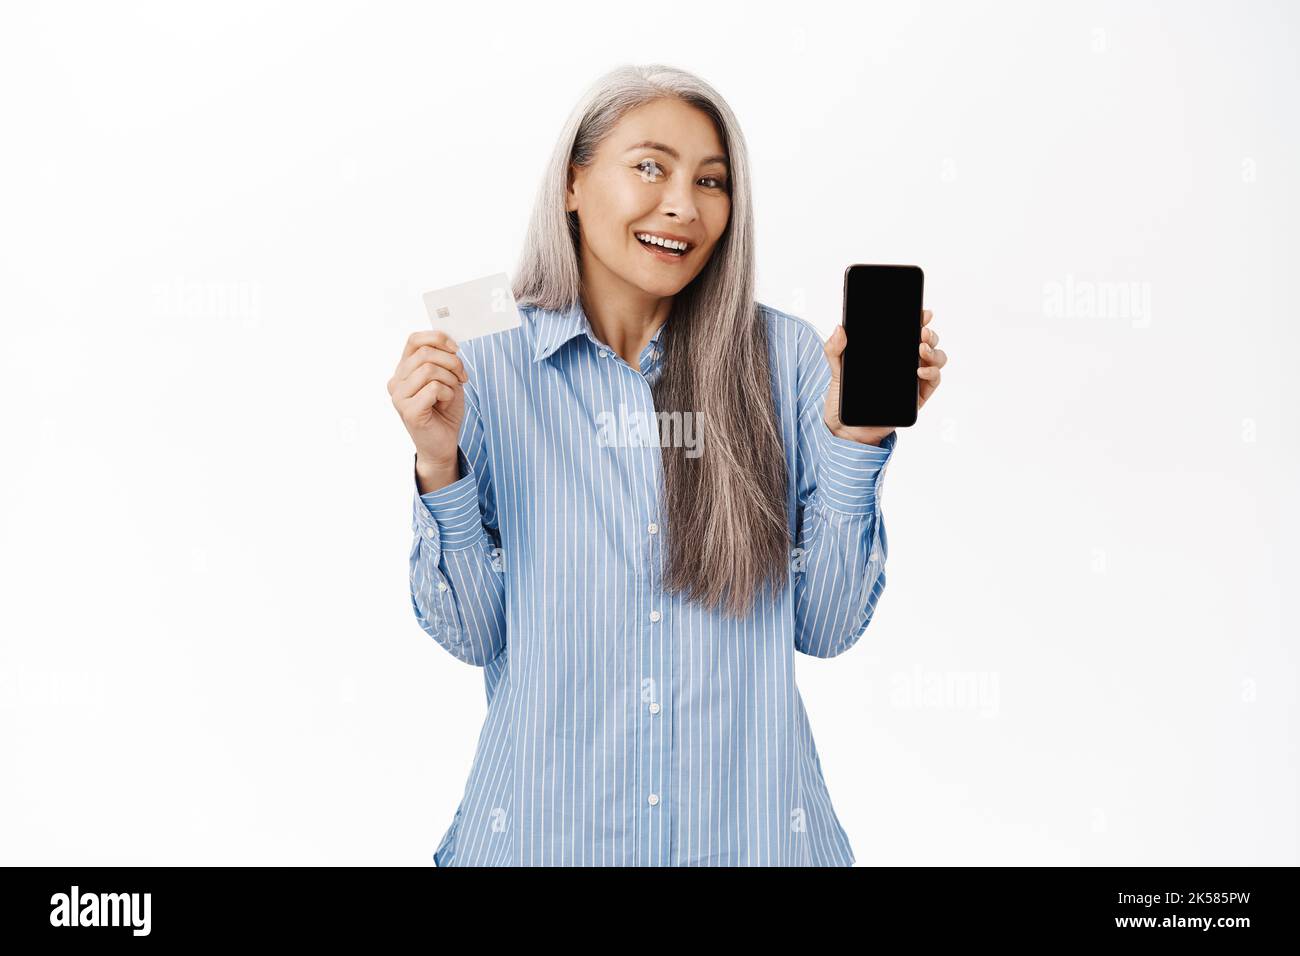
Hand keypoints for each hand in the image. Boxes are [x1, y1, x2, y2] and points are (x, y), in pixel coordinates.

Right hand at [387, 330, 469, 472]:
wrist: (442, 443)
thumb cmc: (444, 411)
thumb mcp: (447, 379)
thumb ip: (443, 360)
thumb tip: (449, 344)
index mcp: (403, 371)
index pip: (414, 340)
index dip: (438, 338)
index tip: (456, 350)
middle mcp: (396, 382)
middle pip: (425, 353)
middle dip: (451, 362)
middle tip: (461, 376)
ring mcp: (399, 397)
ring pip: (429, 369)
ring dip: (450, 379)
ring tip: (451, 392)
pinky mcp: (408, 411)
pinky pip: (433, 388)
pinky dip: (447, 393)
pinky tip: (444, 404)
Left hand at [822, 309, 946, 444]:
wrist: (845, 430)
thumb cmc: (842, 399)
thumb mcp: (836, 370)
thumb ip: (835, 349)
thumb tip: (839, 328)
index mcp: (889, 353)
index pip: (908, 331)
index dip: (919, 320)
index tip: (923, 312)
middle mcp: (904, 364)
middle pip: (927, 342)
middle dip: (929, 333)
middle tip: (921, 332)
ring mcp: (912, 380)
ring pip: (936, 359)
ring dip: (934, 351)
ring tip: (921, 349)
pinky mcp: (916, 398)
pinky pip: (933, 381)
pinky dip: (932, 373)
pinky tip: (920, 371)